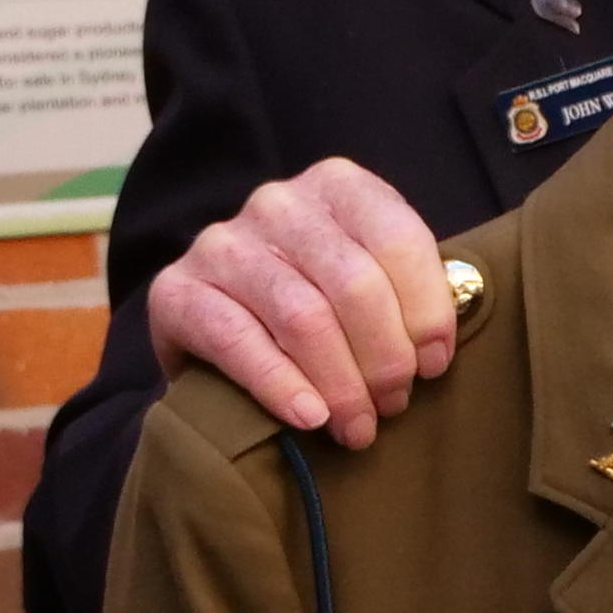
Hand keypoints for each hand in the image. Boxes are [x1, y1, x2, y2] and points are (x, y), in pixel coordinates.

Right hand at [143, 157, 455, 447]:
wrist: (216, 331)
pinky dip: (280, 386)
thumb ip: (406, 295)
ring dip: (341, 384)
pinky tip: (309, 418)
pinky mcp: (175, 290)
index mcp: (337, 185)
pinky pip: (237, 340)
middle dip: (384, 359)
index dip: (427, 312)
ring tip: (358, 427)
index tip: (434, 367)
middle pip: (354, 284)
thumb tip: (436, 350)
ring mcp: (221, 242)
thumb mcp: (370, 283)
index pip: (398, 239)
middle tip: (392, 406)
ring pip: (302, 316)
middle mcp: (277, 203)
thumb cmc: (317, 309)